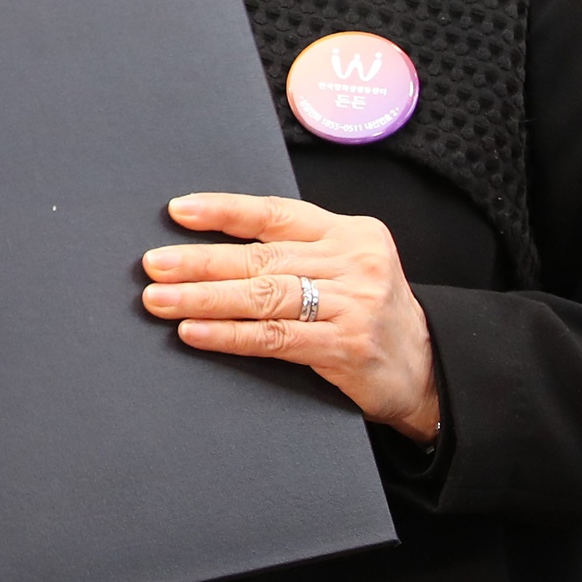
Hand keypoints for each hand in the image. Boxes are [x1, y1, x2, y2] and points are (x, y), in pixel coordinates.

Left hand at [143, 193, 442, 441]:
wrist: (428, 371)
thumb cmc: (368, 314)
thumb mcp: (347, 268)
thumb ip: (297, 253)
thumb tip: (210, 249)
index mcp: (349, 232)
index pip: (276, 214)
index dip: (225, 211)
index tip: (178, 210)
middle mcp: (353, 262)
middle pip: (262, 258)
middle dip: (200, 261)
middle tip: (152, 264)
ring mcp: (353, 305)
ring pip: (264, 297)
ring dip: (203, 298)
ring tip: (159, 299)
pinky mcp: (346, 347)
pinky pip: (275, 338)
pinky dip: (229, 334)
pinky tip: (194, 332)